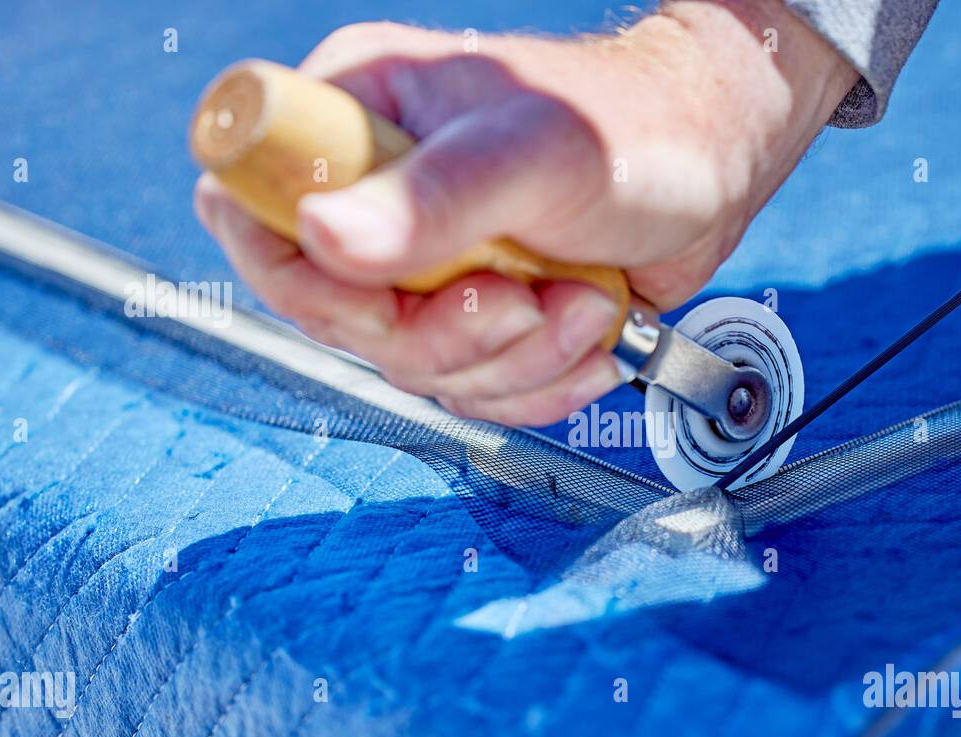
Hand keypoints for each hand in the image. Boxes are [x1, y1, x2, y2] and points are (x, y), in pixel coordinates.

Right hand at [195, 2, 853, 425]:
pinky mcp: (473, 311)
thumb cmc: (633, 126)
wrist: (711, 160)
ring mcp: (425, 262)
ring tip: (581, 298)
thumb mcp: (540, 152)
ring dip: (514, 358)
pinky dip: (539, 380)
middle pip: (338, 319)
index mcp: (356, 123)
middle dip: (447, 335)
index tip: (397, 294)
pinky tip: (586, 331)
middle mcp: (376, 194)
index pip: (250, 214)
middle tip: (526, 297)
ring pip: (414, 367)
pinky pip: (474, 388)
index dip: (309, 283)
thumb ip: (439, 195)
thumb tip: (325, 235)